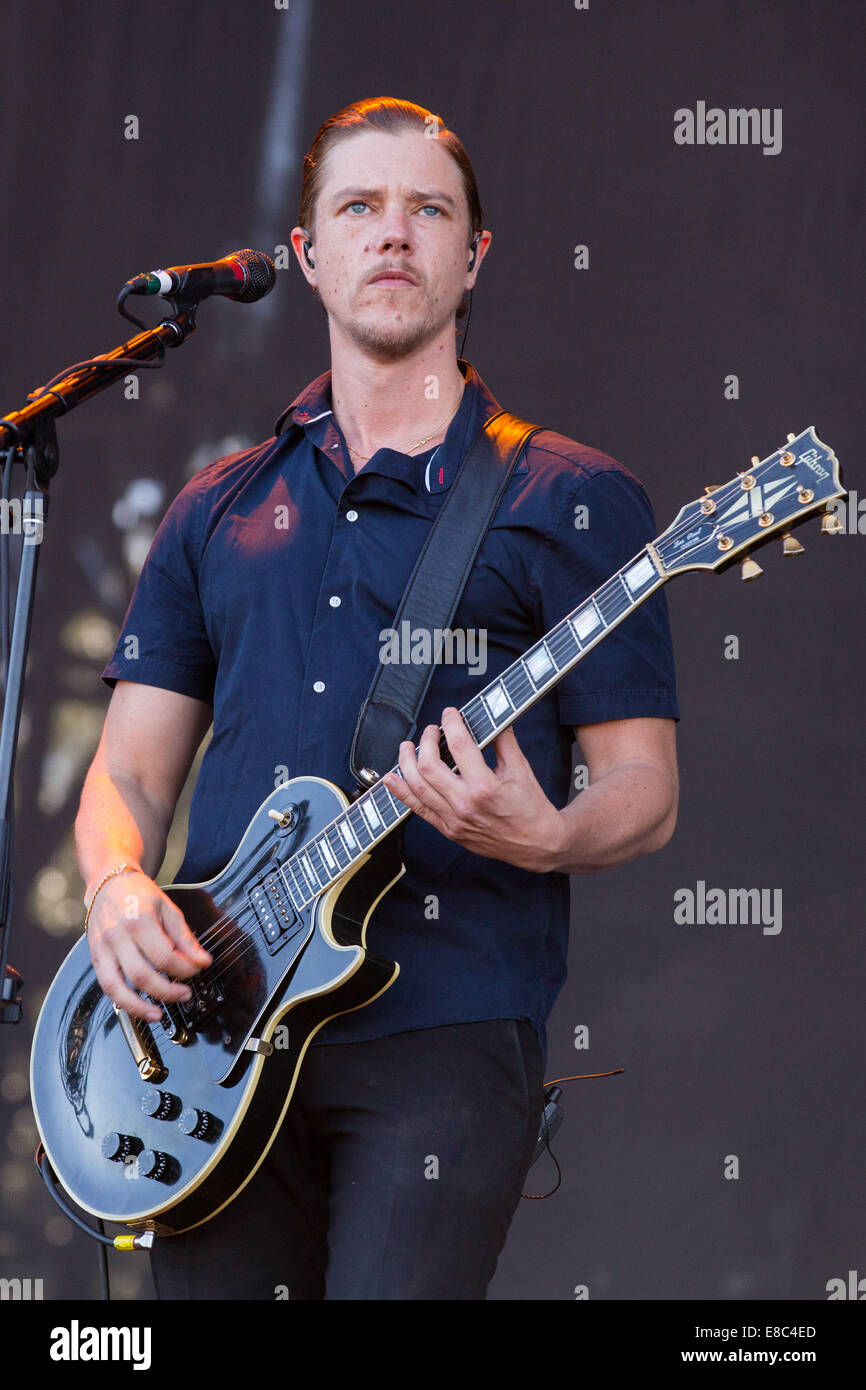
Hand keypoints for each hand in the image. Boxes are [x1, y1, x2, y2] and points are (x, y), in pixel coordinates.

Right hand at [86, 871, 211, 1021]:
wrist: (109, 885)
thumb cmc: (139, 895)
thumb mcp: (168, 909)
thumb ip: (185, 938)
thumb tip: (203, 961)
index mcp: (138, 920)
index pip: (164, 956)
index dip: (183, 969)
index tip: (196, 971)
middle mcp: (117, 936)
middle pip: (141, 975)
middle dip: (166, 991)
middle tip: (185, 994)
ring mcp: (102, 948)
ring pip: (117, 987)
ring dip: (139, 1007)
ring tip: (158, 1014)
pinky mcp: (95, 958)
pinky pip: (106, 987)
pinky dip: (121, 1001)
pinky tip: (137, 1007)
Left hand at [381, 707, 565, 873]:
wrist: (536, 843)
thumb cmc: (530, 807)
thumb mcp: (521, 769)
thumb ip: (503, 741)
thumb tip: (491, 717)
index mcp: (484, 787)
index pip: (459, 746)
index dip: (451, 723)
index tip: (450, 714)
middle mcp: (464, 804)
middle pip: (428, 766)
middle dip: (426, 741)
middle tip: (432, 730)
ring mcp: (453, 820)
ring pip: (416, 787)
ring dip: (407, 762)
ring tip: (407, 747)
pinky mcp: (448, 830)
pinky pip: (417, 810)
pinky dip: (400, 792)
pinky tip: (392, 778)